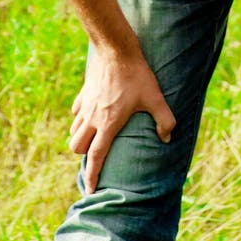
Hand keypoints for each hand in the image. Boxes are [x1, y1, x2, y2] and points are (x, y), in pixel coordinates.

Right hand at [69, 51, 175, 194]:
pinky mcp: (83, 93)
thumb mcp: (155, 98)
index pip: (96, 157)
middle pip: (77, 147)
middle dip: (84, 156)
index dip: (93, 176)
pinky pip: (76, 112)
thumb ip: (164, 120)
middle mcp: (92, 118)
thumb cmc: (137, 75)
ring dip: (80, 138)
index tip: (91, 190)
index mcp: (108, 124)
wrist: (116, 49)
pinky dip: (80, 118)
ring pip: (73, 130)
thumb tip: (167, 138)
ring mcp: (85, 105)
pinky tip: (90, 115)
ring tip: (92, 139)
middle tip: (96, 157)